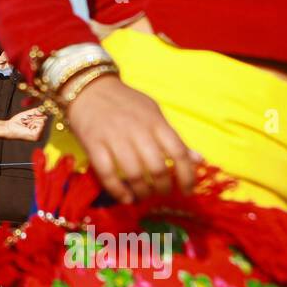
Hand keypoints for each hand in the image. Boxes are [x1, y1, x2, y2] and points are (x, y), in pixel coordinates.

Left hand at [0, 107, 47, 142]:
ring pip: (43, 121)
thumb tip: (45, 109)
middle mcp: (40, 134)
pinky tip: (27, 127)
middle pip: (44, 119)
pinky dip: (33, 123)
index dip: (36, 116)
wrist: (9, 127)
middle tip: (26, 122)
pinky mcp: (37, 137)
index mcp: (39, 129)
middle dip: (34, 118)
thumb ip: (38, 111)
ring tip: (26, 125)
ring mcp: (39, 136)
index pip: (44, 117)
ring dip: (33, 120)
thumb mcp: (29, 114)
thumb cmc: (17, 121)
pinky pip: (41, 124)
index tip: (27, 120)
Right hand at [64, 75, 199, 202]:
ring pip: (134, 174)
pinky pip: (107, 174)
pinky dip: (118, 191)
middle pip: (157, 167)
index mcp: (155, 122)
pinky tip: (126, 198)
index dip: (187, 176)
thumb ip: (173, 138)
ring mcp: (114, 138)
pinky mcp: (93, 144)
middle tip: (162, 193)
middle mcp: (137, 130)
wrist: (88, 88)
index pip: (178, 152)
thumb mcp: (153, 113)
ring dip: (143, 191)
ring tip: (144, 195)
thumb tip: (198, 160)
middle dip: (163, 187)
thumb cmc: (125, 102)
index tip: (187, 190)